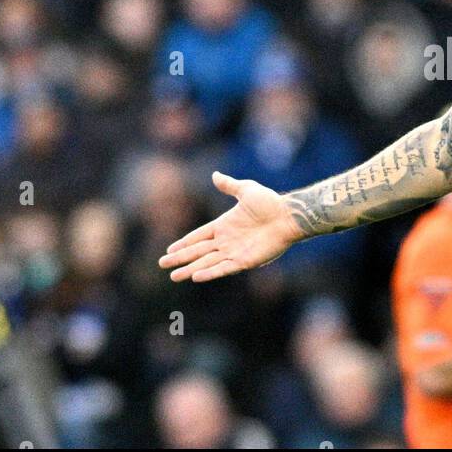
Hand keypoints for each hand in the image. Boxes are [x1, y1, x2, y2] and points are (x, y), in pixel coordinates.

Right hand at [159, 172, 303, 281]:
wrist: (288, 216)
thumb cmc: (270, 203)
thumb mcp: (247, 190)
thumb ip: (229, 185)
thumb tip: (215, 175)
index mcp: (224, 225)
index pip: (198, 236)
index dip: (184, 243)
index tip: (169, 249)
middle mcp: (226, 241)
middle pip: (198, 251)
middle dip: (180, 258)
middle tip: (162, 264)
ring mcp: (234, 251)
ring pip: (207, 262)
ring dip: (190, 269)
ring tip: (175, 276)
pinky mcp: (244, 261)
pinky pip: (223, 268)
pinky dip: (210, 273)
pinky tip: (196, 277)